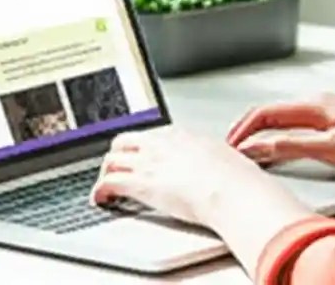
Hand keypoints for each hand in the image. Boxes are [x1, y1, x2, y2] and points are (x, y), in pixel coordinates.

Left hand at [89, 125, 271, 225]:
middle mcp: (159, 144)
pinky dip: (99, 191)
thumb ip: (217, 161)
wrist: (230, 188)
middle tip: (116, 169)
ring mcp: (147, 162)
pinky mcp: (140, 183)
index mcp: (180, 135)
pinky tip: (100, 199)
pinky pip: (108, 183)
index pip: (150, 136)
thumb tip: (226, 168)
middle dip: (117, 155)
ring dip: (105, 173)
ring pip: (111, 160)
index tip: (141, 157)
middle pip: (124, 141)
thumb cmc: (234, 178)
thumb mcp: (226, 159)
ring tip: (105, 186)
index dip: (142, 148)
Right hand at [226, 93, 334, 173]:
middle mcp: (316, 102)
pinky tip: (277, 148)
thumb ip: (293, 146)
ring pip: (282, 119)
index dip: (243, 130)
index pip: (265, 113)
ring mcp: (325, 110)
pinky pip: (295, 124)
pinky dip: (278, 135)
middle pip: (270, 113)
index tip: (230, 148)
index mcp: (313, 104)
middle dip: (247, 129)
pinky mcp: (333, 121)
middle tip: (231, 150)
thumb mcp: (332, 148)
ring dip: (262, 132)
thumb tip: (258, 146)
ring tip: (248, 151)